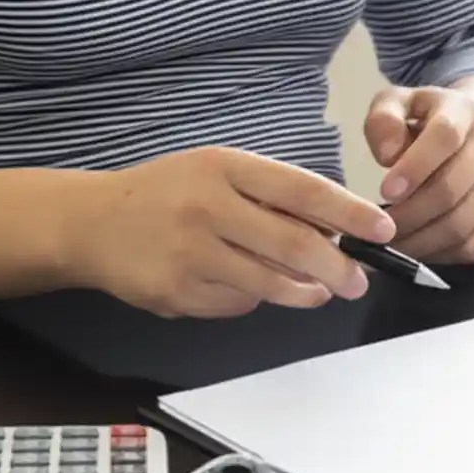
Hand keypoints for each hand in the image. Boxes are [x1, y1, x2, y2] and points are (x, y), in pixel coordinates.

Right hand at [62, 146, 395, 318]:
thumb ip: (273, 197)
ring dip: (303, 292)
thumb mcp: (219, 174)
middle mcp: (206, 206)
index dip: (349, 213)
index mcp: (225, 167)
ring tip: (317, 290)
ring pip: (269, 284)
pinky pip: (236, 304)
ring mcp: (188, 252)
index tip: (382, 230)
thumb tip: (337, 231)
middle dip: (337, 268)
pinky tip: (234, 282)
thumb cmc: (169, 194)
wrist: (90, 222)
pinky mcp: (175, 292)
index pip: (302, 190)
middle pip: (293, 245)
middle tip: (359, 282)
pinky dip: (250, 299)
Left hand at [363, 85, 473, 263]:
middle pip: (452, 189)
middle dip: (409, 214)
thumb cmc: (423, 122)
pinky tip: (415, 249)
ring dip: (420, 240)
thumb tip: (388, 155)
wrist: (471, 136)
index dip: (415, 167)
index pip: (446, 137)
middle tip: (378, 227)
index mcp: (463, 112)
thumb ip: (384, 119)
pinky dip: (439, 255)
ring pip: (462, 223)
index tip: (384, 192)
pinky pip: (473, 246)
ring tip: (390, 242)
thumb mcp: (396, 104)